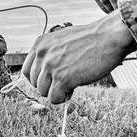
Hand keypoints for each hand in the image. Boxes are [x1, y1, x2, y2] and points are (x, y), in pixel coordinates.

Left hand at [22, 15, 136, 104]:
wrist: (109, 37)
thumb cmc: (91, 39)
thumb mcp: (63, 39)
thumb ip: (50, 53)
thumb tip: (45, 73)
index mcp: (40, 44)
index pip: (27, 71)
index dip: (38, 79)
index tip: (51, 80)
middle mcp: (42, 54)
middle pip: (34, 83)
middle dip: (49, 86)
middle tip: (65, 82)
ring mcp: (51, 67)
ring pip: (43, 92)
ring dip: (56, 92)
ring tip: (71, 84)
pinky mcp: (62, 79)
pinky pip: (54, 98)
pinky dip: (63, 98)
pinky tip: (73, 89)